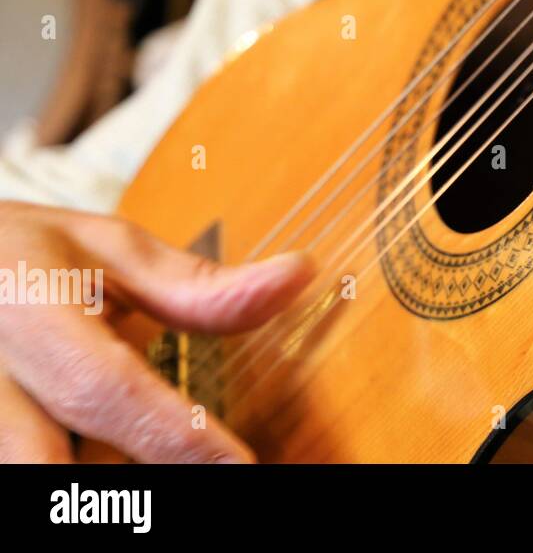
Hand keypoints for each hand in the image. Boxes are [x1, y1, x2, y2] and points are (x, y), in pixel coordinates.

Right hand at [0, 202, 311, 461]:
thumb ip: (196, 286)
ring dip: (100, 480)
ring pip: (37, 476)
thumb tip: (298, 276)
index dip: (173, 434)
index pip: (100, 388)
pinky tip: (108, 459)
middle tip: (208, 471)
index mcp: (25, 310)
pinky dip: (78, 476)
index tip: (237, 466)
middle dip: (127, 487)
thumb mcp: (106, 251)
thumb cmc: (24, 259)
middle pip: (49, 464)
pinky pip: (24, 471)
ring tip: (170, 456)